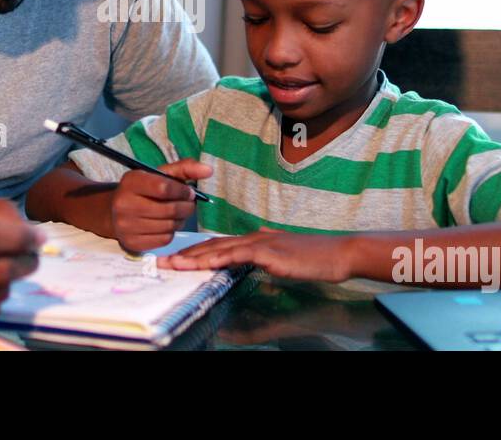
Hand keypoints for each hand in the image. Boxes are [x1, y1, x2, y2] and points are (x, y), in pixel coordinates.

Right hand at [109, 159, 211, 251]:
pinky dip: (171, 233)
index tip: (188, 192)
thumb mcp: (160, 174)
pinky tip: (167, 225)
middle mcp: (124, 203)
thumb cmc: (144, 190)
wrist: (115, 211)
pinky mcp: (131, 242)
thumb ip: (185, 169)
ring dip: (180, 220)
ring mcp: (125, 225)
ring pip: (168, 226)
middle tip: (188, 204)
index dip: (183, 191)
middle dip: (186, 207)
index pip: (164, 187)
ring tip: (177, 214)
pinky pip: (163, 240)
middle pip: (169, 209)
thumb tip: (208, 170)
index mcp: (132, 181)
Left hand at [159, 229, 357, 282]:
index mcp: (256, 239)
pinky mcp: (269, 252)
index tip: (177, 258)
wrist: (338, 253)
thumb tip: (254, 251)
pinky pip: (238, 255)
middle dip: (186, 253)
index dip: (196, 251)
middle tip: (162, 261)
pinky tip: (204, 264)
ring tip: (174, 264)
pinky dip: (219, 259)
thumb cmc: (315, 256)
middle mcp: (254, 238)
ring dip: (194, 257)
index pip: (219, 245)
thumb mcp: (285, 255)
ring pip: (220, 248)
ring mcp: (261, 243)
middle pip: (213, 245)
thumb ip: (267, 252)